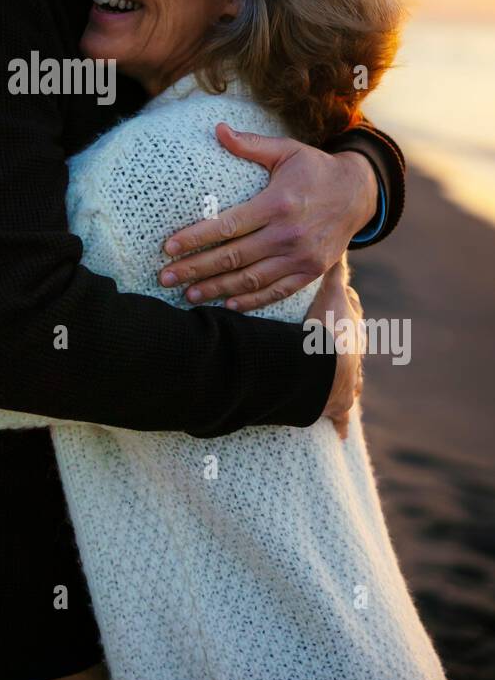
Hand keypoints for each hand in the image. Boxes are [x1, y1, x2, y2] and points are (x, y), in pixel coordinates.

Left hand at [159, 125, 378, 312]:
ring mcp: (301, 257)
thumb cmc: (315, 169)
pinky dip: (251, 301)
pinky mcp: (311, 271)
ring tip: (188, 294)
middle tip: (165, 277)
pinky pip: (277, 292)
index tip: (168, 247)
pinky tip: (227, 304)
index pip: (228, 226)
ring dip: (217, 289)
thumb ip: (251, 145)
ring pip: (251, 280)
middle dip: (195, 269)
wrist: (359, 193)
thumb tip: (217, 129)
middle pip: (233, 257)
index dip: (195, 239)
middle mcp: (289, 234)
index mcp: (278, 204)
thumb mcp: (286, 150)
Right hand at [305, 257, 364, 439]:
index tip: (341, 304)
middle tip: (341, 350)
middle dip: (348, 350)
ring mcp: (346, 381)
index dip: (345, 306)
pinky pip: (340, 418)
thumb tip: (340, 243)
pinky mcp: (337, 405)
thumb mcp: (330, 293)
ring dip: (347, 385)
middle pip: (354, 350)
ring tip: (343, 386)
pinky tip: (342, 435)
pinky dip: (340, 425)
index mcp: (350, 328)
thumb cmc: (325, 328)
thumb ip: (333, 270)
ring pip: (351, 383)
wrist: (325, 365)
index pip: (350, 312)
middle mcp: (353, 356)